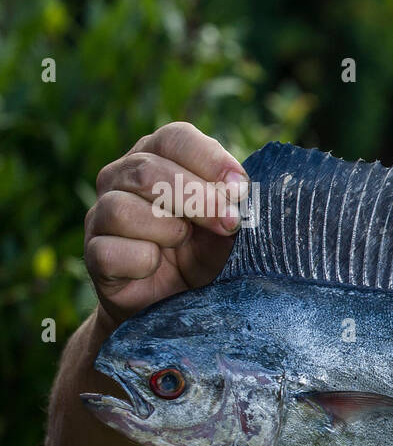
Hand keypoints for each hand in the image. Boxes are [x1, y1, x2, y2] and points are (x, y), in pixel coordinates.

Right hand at [85, 121, 246, 328]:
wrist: (177, 307)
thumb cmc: (204, 257)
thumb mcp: (228, 230)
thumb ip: (234, 208)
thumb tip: (245, 195)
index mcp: (158, 159)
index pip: (174, 138)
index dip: (209, 159)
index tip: (240, 188)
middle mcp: (122, 179)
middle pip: (147, 170)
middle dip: (197, 198)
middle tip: (229, 224)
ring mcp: (102, 216)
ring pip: (122, 208)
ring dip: (168, 229)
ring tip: (184, 244)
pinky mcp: (94, 255)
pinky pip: (111, 250)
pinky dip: (143, 261)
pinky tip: (157, 267)